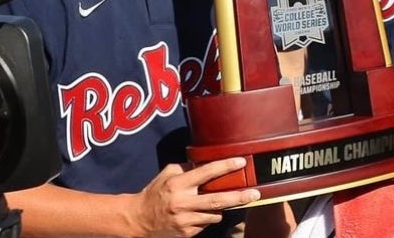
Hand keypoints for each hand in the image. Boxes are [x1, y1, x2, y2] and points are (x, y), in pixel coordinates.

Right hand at [131, 157, 259, 237]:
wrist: (138, 220)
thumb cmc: (154, 193)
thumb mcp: (166, 175)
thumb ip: (186, 169)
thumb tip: (206, 163)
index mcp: (177, 184)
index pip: (206, 173)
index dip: (225, 166)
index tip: (241, 162)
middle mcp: (182, 202)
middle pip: (217, 200)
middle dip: (239, 197)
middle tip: (255, 193)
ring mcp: (185, 220)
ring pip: (215, 214)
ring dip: (221, 208)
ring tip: (219, 202)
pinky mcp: (187, 233)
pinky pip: (206, 224)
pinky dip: (207, 218)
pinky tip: (199, 213)